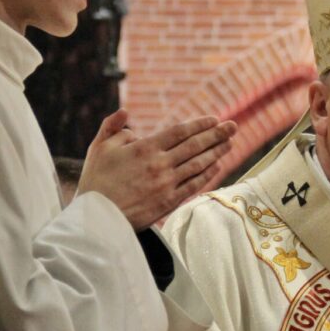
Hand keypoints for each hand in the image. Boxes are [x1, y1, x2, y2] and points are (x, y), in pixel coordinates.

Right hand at [78, 109, 236, 229]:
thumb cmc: (95, 181)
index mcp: (145, 148)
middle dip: (216, 134)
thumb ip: (112, 127)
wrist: (97, 217)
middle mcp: (160, 164)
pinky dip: (208, 175)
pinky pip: (194, 185)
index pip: (179, 132)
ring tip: (230, 143)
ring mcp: (167, 184)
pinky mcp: (169, 202)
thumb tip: (125, 113)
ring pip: (198, 164)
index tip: (214, 119)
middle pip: (194, 145)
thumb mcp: (98, 148)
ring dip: (216, 152)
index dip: (199, 124)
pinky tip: (218, 166)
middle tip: (233, 126)